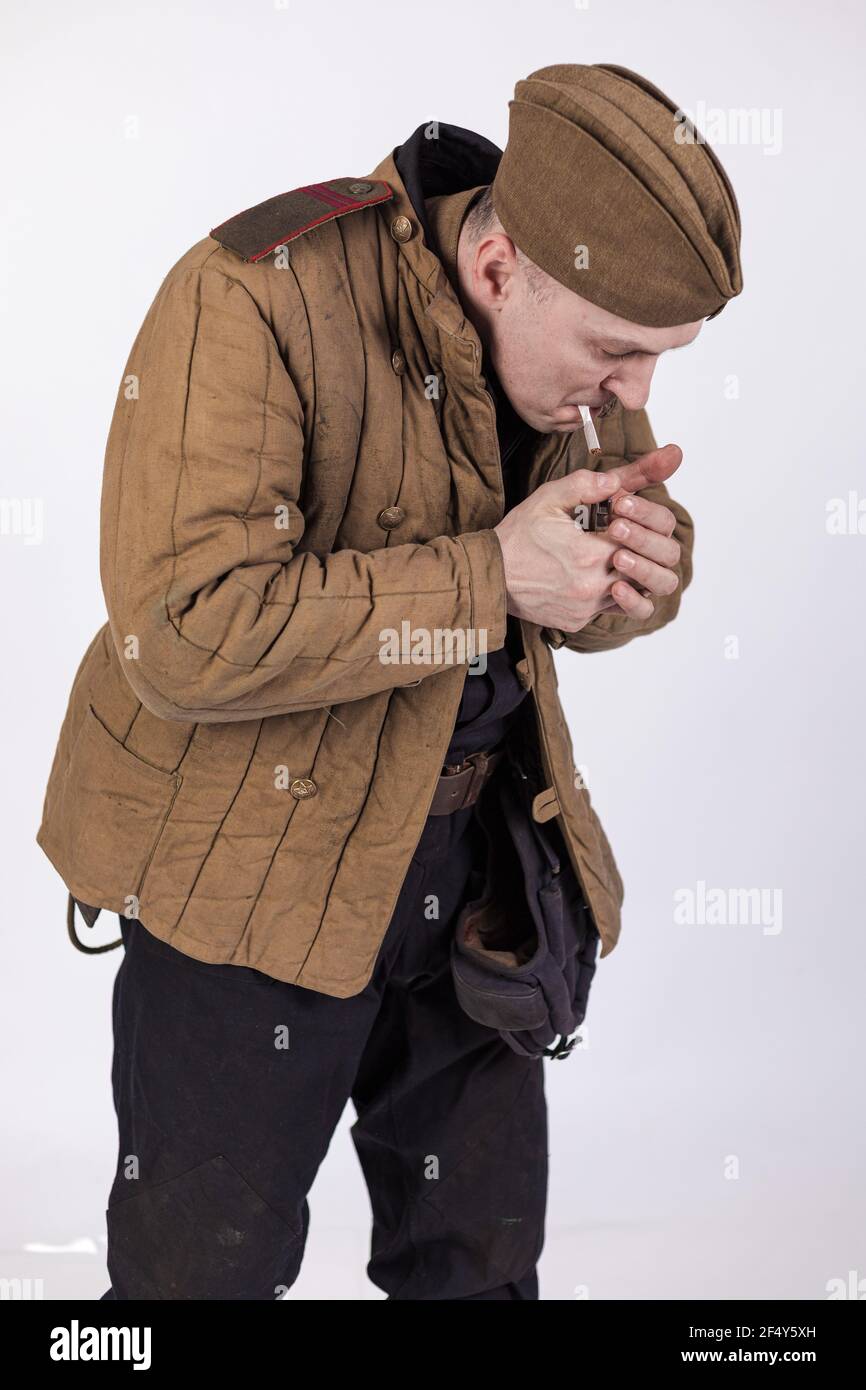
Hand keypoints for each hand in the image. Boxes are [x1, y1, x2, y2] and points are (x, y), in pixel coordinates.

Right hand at [493, 443, 682, 631]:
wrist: (490, 577)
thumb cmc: (517, 537)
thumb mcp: (547, 499)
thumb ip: (585, 485)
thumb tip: (616, 482)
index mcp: (590, 553)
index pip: (639, 537)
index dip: (637, 523)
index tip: (622, 517)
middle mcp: (593, 586)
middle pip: (645, 570)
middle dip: (643, 550)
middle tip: (628, 538)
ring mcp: (587, 608)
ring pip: (634, 594)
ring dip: (631, 574)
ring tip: (618, 558)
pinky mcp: (579, 621)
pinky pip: (609, 609)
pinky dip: (610, 592)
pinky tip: (596, 575)